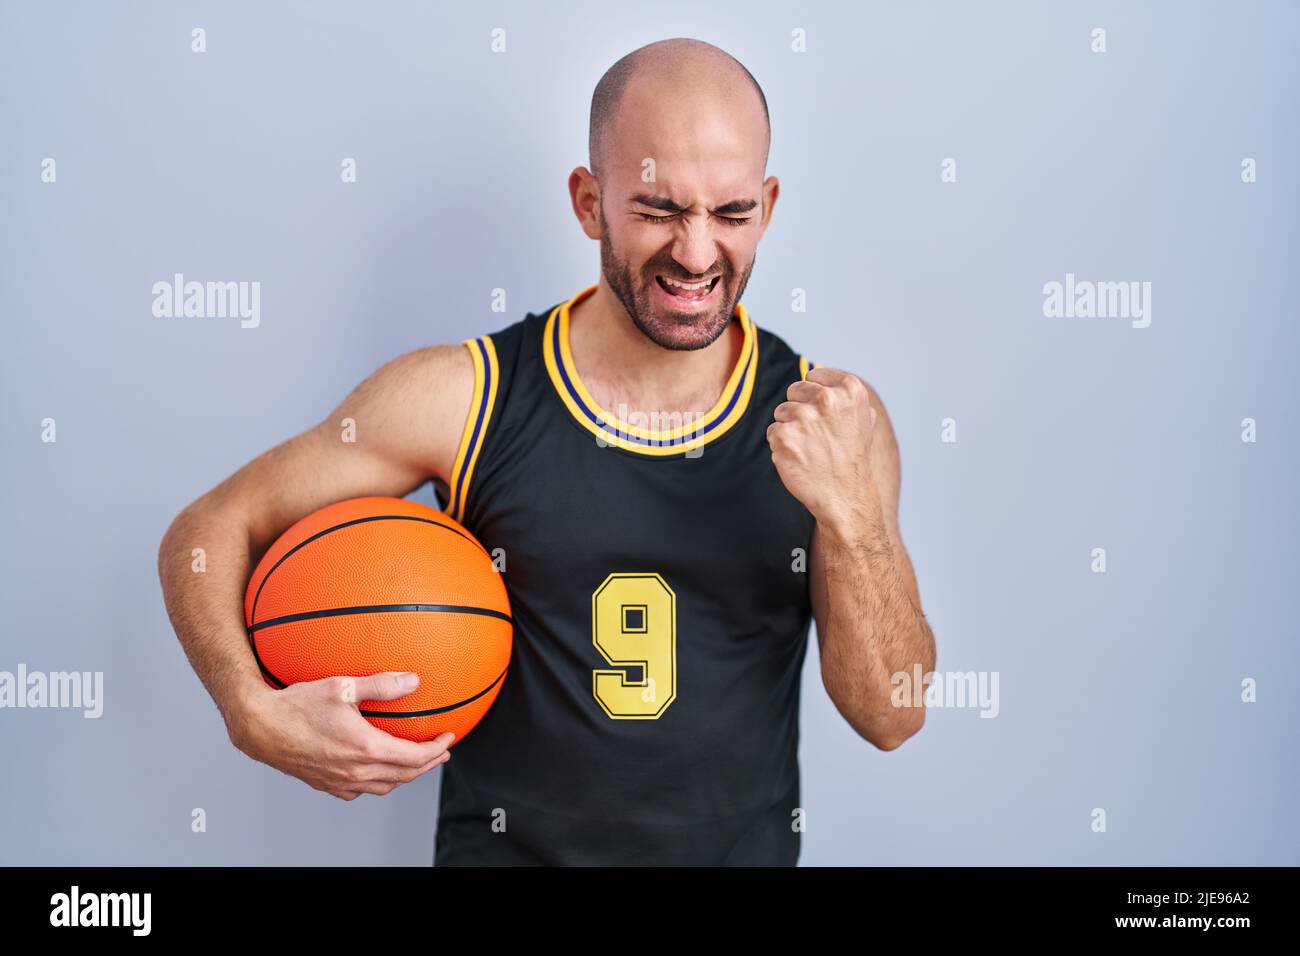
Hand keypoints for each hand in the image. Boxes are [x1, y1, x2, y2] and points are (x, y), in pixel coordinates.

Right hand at [225, 672, 453, 800]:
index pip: (415, 758)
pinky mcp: (326, 785)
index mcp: (365, 749)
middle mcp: (356, 772)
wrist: (259, 728)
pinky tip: (379, 769)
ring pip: (385, 787)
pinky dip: (380, 782)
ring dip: (406, 775)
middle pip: (405, 776)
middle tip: (441, 751)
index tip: (449, 737)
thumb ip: (381, 684)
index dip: (437, 749)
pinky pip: (362, 791)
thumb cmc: (297, 705)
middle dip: (429, 764)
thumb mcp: (342, 686)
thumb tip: (414, 681)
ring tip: (416, 761)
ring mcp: (341, 782)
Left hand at [767, 367, 876, 525]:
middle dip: (800, 411)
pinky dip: (781, 446)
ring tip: (810, 449)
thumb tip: (825, 375)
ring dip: (790, 429)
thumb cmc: (852, 458)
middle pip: (794, 391)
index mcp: (849, 389)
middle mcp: (826, 399)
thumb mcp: (864, 419)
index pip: (813, 377)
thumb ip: (846, 394)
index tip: (826, 418)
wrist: (845, 496)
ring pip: (781, 412)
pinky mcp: (783, 436)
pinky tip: (799, 458)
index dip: (815, 398)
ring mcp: (803, 417)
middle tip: (817, 436)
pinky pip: (772, 432)